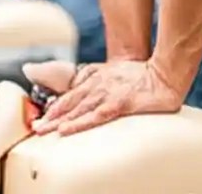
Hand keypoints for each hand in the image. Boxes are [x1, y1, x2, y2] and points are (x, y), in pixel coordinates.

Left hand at [32, 60, 184, 135]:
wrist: (165, 74)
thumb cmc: (145, 75)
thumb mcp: (117, 72)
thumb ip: (101, 77)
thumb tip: (85, 85)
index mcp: (98, 77)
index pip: (72, 93)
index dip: (56, 105)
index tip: (43, 115)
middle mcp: (99, 84)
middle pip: (70, 101)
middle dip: (51, 114)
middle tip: (36, 125)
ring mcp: (108, 93)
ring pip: (78, 109)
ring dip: (59, 120)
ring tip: (44, 129)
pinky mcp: (119, 103)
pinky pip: (95, 115)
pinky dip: (79, 122)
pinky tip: (66, 129)